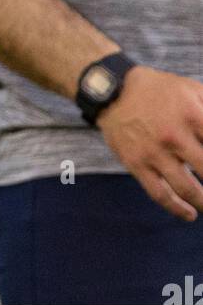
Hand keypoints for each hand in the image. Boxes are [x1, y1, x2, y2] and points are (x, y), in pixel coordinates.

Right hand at [98, 65, 202, 220]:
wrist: (113, 91)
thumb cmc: (159, 91)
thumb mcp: (191, 89)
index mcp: (191, 113)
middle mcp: (174, 135)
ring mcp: (154, 152)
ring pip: (187, 189)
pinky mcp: (137, 164)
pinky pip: (160, 194)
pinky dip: (177, 209)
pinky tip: (190, 215)